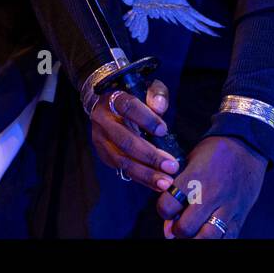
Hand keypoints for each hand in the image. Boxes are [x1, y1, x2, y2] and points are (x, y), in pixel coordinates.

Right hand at [89, 79, 180, 193]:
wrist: (105, 103)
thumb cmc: (133, 97)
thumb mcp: (145, 88)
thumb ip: (155, 94)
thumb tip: (160, 107)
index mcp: (113, 99)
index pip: (127, 107)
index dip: (146, 119)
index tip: (163, 130)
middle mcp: (103, 121)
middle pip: (125, 141)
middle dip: (150, 155)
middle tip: (172, 166)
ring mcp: (101, 140)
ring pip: (122, 160)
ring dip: (146, 173)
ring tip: (166, 182)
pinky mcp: (104, 155)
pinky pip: (122, 170)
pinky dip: (141, 178)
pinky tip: (157, 184)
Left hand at [155, 135, 266, 237]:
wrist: (247, 144)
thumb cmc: (214, 152)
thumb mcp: (190, 161)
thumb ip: (178, 189)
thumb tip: (169, 226)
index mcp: (194, 177)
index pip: (168, 205)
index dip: (164, 211)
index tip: (168, 209)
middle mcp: (211, 193)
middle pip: (186, 227)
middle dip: (178, 230)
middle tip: (180, 225)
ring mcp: (228, 206)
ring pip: (208, 237)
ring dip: (196, 238)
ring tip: (194, 232)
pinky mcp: (241, 214)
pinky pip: (228, 237)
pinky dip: (216, 239)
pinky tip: (209, 233)